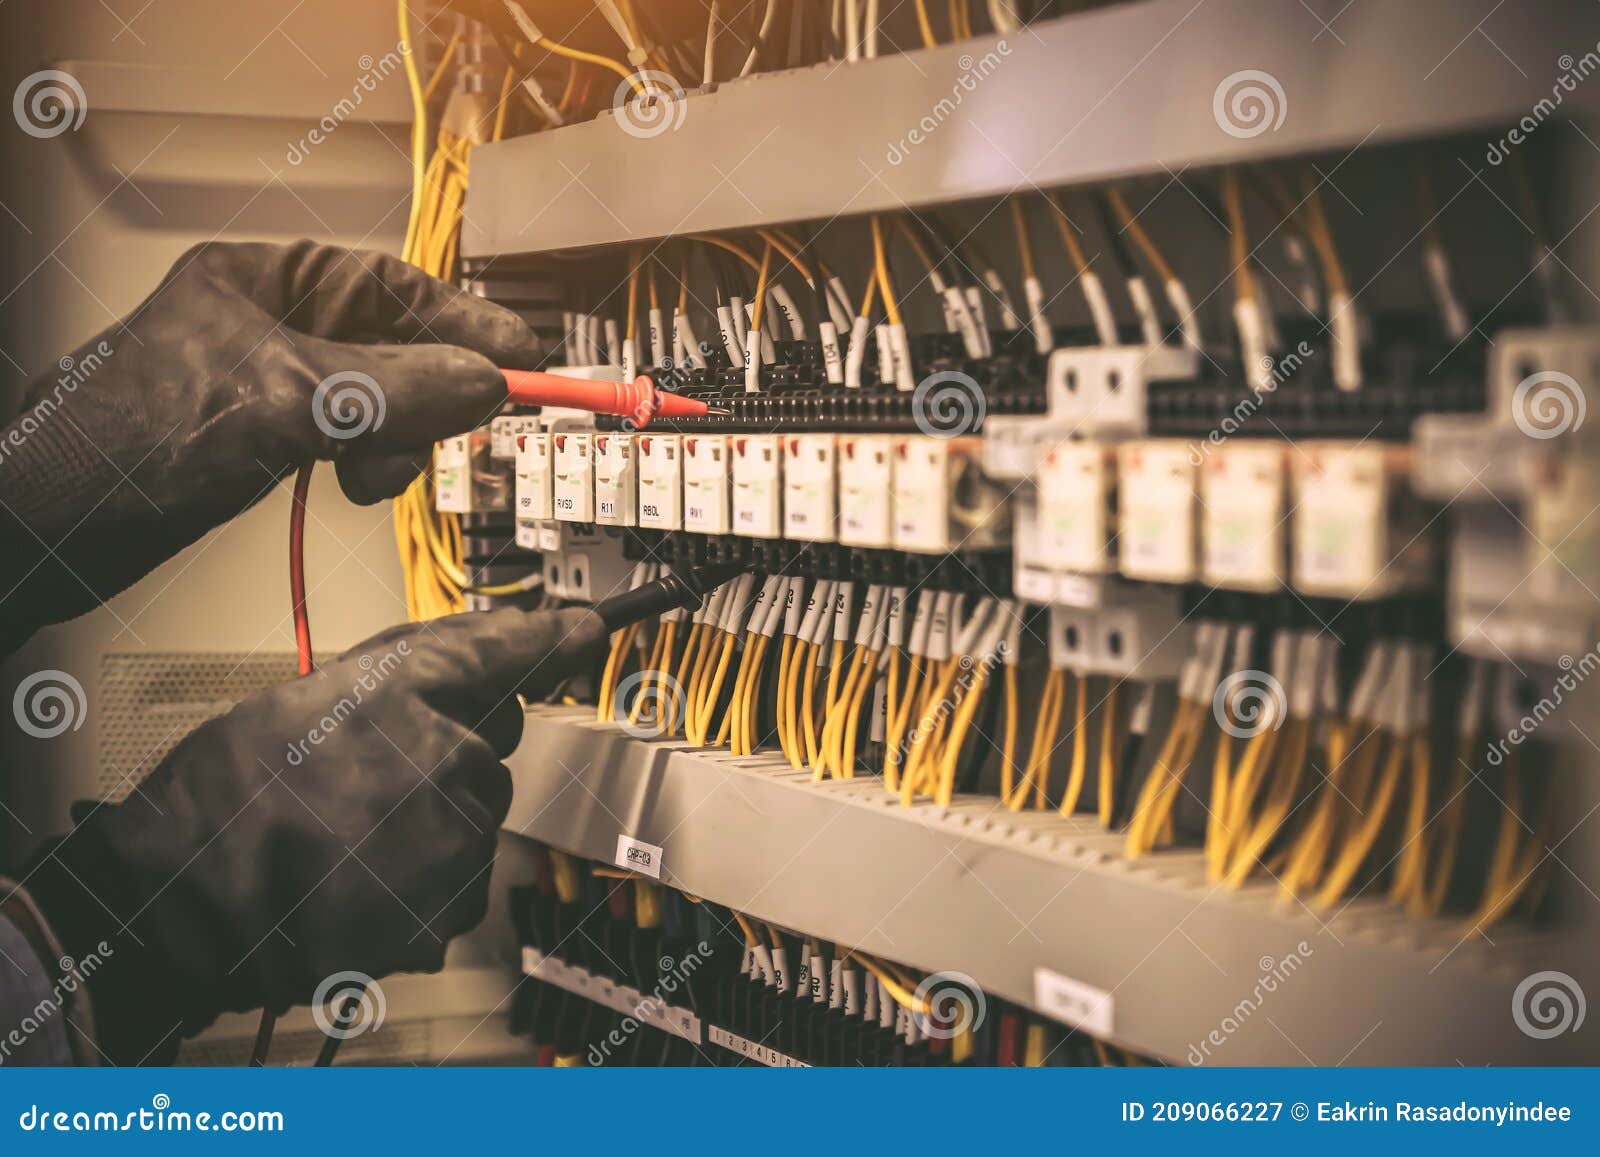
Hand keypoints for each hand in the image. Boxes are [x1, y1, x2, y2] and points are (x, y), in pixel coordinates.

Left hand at [0, 240, 538, 638]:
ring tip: (374, 478)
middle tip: (450, 430)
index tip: (523, 353)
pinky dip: (368, 464)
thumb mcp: (287, 402)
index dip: (463, 318)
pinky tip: (353, 486)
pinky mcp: (264, 439)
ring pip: (377, 401)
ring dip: (396, 442)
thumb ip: (394, 390)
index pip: (391, 285)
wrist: (55, 524)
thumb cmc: (131, 440)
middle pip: (392, 346)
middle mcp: (269, 325)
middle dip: (426, 395)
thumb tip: (480, 382)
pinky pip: (349, 440)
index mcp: (264, 281)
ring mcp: (267, 384)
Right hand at [21, 605, 605, 1063]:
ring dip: (426, 839)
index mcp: (401, 696)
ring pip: (472, 832)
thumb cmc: (224, 795)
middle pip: (486, 762)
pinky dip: (415, 896)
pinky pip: (453, 894)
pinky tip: (353, 886)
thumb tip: (484, 670)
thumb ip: (408, 680)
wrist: (170, 895)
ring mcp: (446, 845)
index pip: (497, 654)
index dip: (546, 639)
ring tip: (342, 844)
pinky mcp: (440, 915)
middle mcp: (441, 763)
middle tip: (357, 788)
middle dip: (442, 772)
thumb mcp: (311, 697)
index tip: (585, 629)